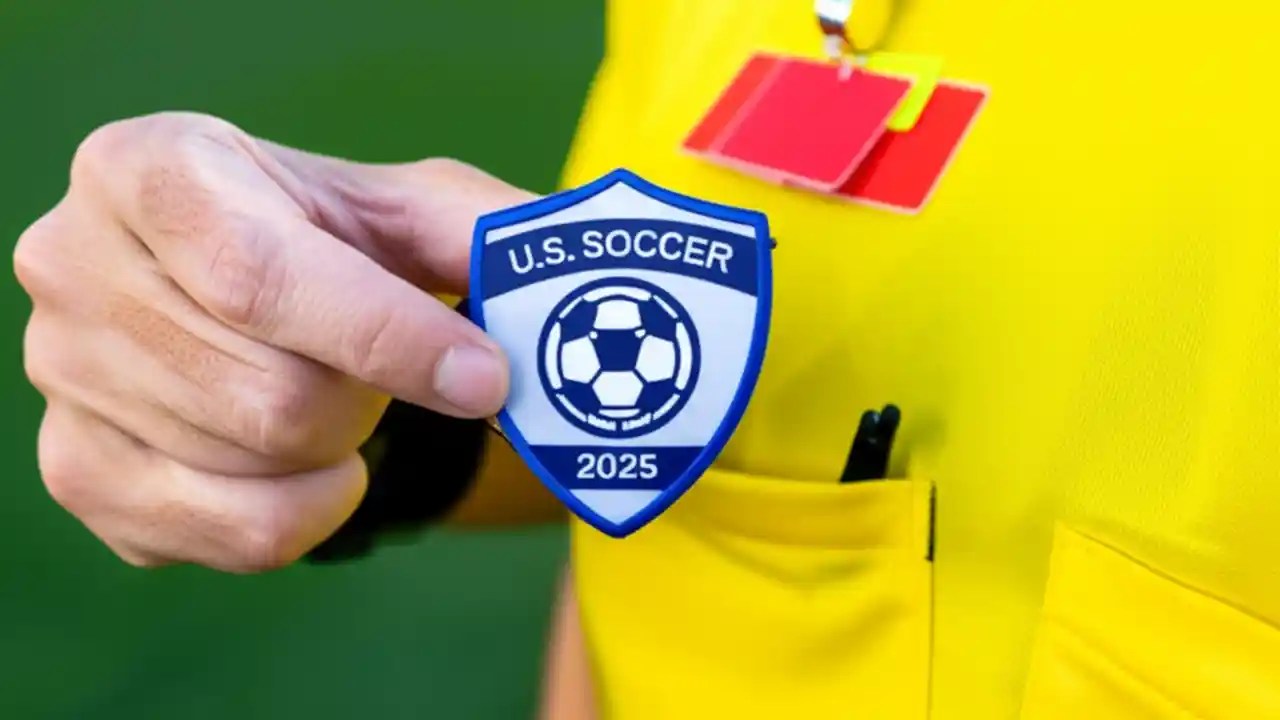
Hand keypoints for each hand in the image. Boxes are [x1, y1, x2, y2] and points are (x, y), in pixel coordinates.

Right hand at [15, 112, 532, 571]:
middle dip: (370, 398)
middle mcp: (76, 267)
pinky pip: (231, 537)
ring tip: (336, 395)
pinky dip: (310, 512)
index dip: (388, 339)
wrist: (244, 288)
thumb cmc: (332, 239)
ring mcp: (62, 377)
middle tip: (385, 369)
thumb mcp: (411, 211)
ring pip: (257, 468)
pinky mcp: (79, 470)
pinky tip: (312, 461)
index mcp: (152, 171)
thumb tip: (570, 288)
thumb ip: (488, 233)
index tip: (486, 378)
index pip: (262, 277)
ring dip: (342, 447)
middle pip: (271, 396)